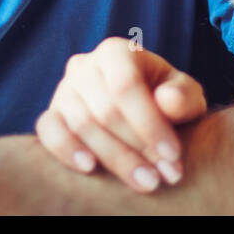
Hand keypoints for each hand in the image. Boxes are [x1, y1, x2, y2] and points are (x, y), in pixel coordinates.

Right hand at [34, 37, 206, 192]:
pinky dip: (66, 149)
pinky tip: (90, 168)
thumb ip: (183, 96)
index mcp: (117, 52)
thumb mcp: (184, 94)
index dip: (149, 121)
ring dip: (114, 158)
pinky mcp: (51, 115)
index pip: (126, 84)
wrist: (142, 110)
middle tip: (165, 176)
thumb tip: (167, 101)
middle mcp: (84, 66)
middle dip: (138, 148)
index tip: (172, 153)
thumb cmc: (166, 99)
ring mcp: (63, 90)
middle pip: (105, 109)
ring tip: (146, 182)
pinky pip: (48, 131)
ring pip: (81, 124)